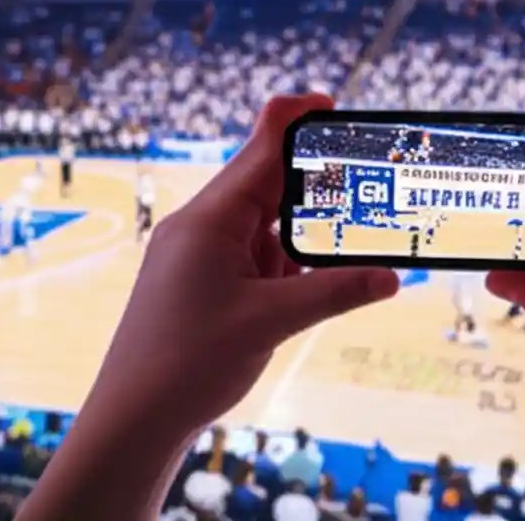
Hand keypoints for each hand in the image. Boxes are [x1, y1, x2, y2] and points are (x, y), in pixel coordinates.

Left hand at [97, 93, 398, 428]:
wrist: (133, 418)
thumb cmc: (186, 365)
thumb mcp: (270, 323)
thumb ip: (334, 292)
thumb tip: (391, 276)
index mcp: (209, 220)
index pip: (260, 148)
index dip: (296, 118)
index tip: (333, 105)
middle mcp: (202, 228)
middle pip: (266, 183)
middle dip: (314, 180)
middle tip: (366, 179)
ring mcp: (200, 256)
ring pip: (263, 225)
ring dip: (303, 230)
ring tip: (353, 232)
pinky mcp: (202, 283)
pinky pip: (253, 256)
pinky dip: (285, 262)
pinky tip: (316, 278)